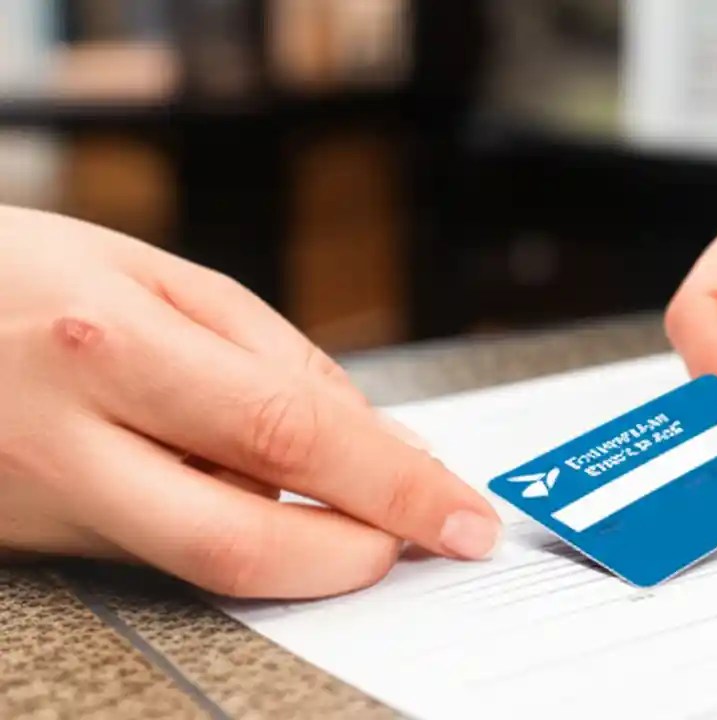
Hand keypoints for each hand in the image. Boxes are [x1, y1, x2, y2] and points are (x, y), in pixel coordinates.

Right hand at [0, 207, 500, 597]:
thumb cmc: (17, 271)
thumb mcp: (156, 274)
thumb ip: (278, 358)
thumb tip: (380, 441)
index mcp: (111, 343)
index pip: (291, 435)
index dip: (394, 487)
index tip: (459, 515)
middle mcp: (66, 436)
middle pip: (244, 539)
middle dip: (356, 554)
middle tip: (417, 543)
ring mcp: (41, 502)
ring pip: (204, 558)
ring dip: (299, 537)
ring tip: (332, 489)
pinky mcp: (32, 543)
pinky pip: (162, 550)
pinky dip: (232, 525)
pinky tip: (241, 485)